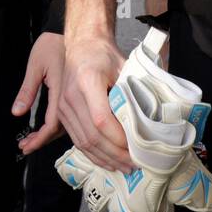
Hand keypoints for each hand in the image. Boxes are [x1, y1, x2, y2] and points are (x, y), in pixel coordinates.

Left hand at [13, 31, 64, 155]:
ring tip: (31, 140)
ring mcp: (75, 98)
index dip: (39, 138)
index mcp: (62, 90)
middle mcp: (71, 98)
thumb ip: (28, 89)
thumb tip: (17, 112)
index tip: (27, 146)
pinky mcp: (76, 96)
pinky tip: (46, 129)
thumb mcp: (36, 64)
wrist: (77, 33)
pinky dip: (57, 125)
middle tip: (25, 146)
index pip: (52, 123)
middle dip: (41, 140)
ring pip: (66, 125)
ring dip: (48, 135)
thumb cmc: (54, 44)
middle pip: (60, 129)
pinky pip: (70, 117)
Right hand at [59, 32, 130, 171]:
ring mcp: (63, 106)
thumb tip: (149, 120)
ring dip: (105, 159)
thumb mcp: (123, 67)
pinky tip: (107, 161)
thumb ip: (133, 91)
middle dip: (115, 154)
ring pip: (83, 142)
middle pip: (92, 136)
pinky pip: (76, 140)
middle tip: (134, 164)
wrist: (82, 45)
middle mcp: (71, 96)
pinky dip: (92, 154)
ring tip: (124, 167)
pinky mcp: (61, 113)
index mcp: (88, 81)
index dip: (118, 139)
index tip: (135, 147)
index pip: (101, 120)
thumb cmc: (104, 55)